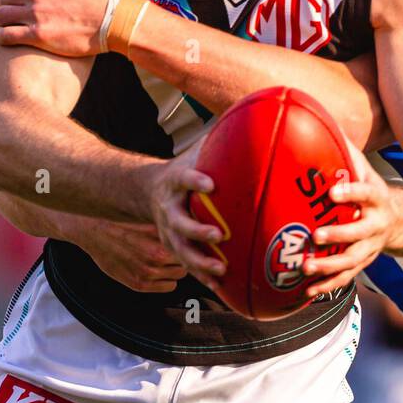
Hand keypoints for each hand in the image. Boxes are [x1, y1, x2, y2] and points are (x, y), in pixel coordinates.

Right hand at [67, 218, 188, 293]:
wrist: (94, 230)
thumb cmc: (125, 221)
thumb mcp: (153, 219)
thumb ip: (174, 228)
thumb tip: (198, 228)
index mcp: (162, 240)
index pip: (195, 249)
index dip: (196, 244)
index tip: (197, 243)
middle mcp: (156, 259)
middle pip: (189, 262)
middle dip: (186, 256)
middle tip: (179, 248)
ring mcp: (147, 274)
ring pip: (179, 275)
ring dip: (176, 268)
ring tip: (165, 256)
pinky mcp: (138, 284)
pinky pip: (168, 287)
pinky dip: (167, 279)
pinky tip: (158, 267)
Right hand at [145, 143, 227, 292]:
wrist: (148, 191)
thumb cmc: (183, 169)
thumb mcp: (194, 152)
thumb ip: (219, 140)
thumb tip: (254, 116)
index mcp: (175, 181)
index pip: (184, 177)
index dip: (194, 180)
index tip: (210, 183)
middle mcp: (169, 209)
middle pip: (179, 223)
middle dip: (198, 232)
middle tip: (219, 236)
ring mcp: (168, 232)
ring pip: (181, 251)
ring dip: (200, 262)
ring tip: (221, 270)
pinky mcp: (172, 248)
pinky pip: (188, 265)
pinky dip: (203, 276)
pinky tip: (222, 287)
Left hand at [303, 143, 397, 297]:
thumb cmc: (372, 190)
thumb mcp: (366, 171)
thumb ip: (346, 152)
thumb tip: (319, 121)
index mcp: (377, 199)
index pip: (367, 193)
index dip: (352, 193)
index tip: (333, 192)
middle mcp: (376, 225)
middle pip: (359, 233)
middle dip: (339, 235)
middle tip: (316, 236)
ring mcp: (371, 247)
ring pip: (352, 260)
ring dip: (329, 267)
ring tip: (306, 267)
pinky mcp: (363, 262)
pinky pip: (346, 278)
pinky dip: (328, 286)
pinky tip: (307, 292)